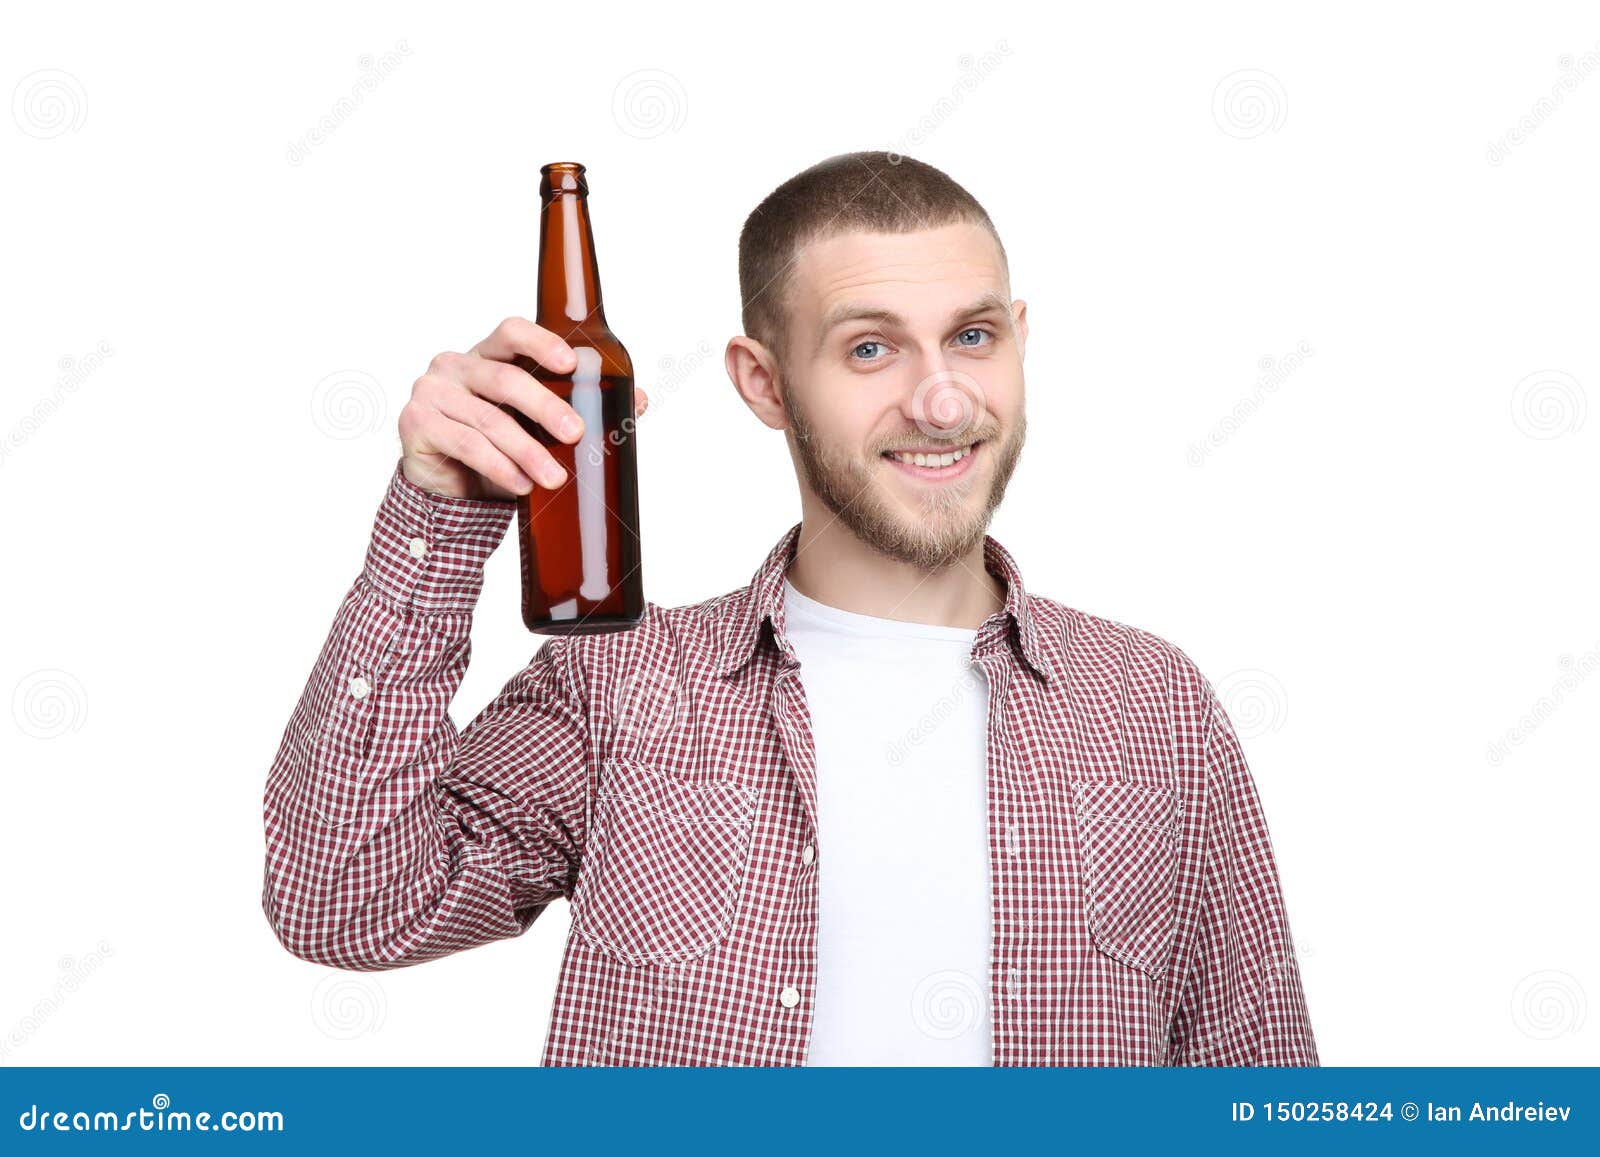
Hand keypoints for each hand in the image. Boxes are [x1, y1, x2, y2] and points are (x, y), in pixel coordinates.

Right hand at [398, 316, 648, 499]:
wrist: (447, 491)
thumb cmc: (496, 448)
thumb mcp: (537, 427)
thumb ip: (582, 407)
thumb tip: (639, 400)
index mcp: (487, 355)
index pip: (511, 331)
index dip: (540, 342)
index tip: (571, 364)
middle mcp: (455, 366)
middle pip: (505, 379)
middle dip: (545, 407)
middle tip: (576, 433)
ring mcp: (432, 392)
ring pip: (488, 419)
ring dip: (526, 450)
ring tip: (553, 478)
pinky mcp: (416, 424)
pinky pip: (465, 444)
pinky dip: (498, 467)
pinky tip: (520, 484)